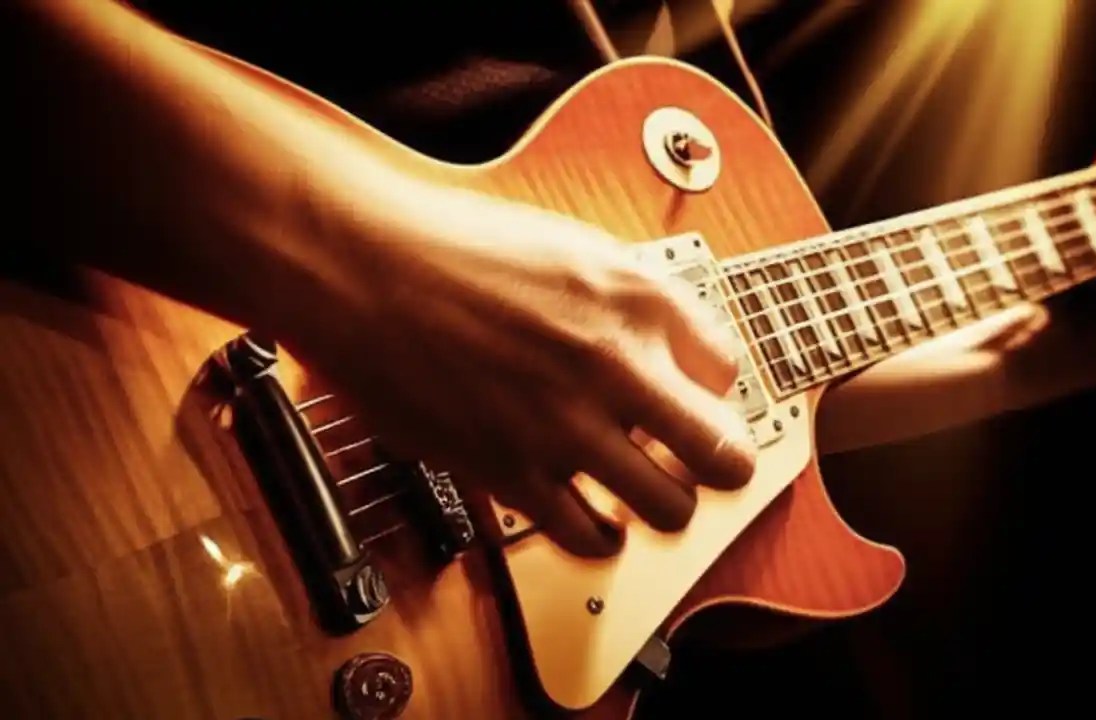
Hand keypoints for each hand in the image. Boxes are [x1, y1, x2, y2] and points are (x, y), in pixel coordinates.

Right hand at [293, 182, 755, 557]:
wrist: (363, 267)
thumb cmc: (453, 246)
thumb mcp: (571, 246)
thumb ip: (633, 300)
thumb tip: (674, 348)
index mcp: (637, 298)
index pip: (727, 370)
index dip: (712, 391)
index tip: (693, 398)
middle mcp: (615, 364)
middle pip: (726, 455)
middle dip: (723, 465)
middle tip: (701, 463)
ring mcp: (566, 425)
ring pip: (671, 510)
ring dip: (665, 506)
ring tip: (644, 493)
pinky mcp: (512, 472)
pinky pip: (590, 538)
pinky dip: (602, 538)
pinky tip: (592, 518)